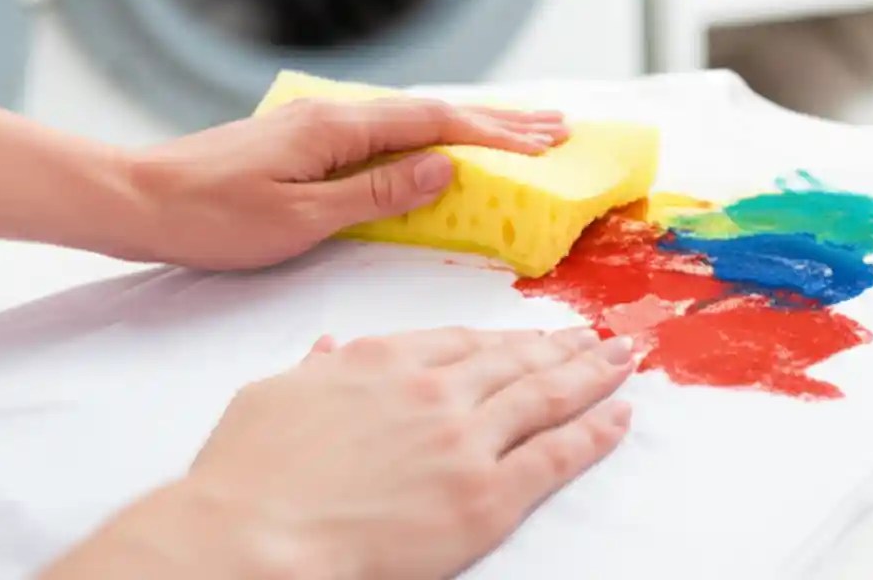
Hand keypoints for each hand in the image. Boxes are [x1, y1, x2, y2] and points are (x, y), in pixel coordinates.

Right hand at [42, 328, 634, 579]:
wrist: (254, 536)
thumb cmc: (250, 474)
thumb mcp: (274, 395)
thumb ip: (317, 367)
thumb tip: (331, 348)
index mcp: (385, 360)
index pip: (464, 342)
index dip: (507, 337)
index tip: (531, 335)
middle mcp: (435, 389)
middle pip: (516, 361)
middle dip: (563, 347)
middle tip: (597, 339)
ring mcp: (466, 440)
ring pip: (545, 398)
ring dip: (591, 377)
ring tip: (622, 363)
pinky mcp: (487, 496)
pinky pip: (555, 456)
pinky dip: (593, 434)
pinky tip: (618, 418)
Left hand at [127, 97, 568, 269]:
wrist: (136, 199)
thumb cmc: (212, 218)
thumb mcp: (301, 218)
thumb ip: (378, 192)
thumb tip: (446, 168)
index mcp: (339, 128)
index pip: (435, 124)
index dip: (495, 133)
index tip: (546, 143)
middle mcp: (334, 114)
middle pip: (432, 112)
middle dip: (498, 120)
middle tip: (557, 127)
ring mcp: (319, 123)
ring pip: (411, 119)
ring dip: (469, 124)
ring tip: (519, 129)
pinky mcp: (306, 139)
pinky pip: (387, 131)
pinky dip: (431, 135)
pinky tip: (445, 142)